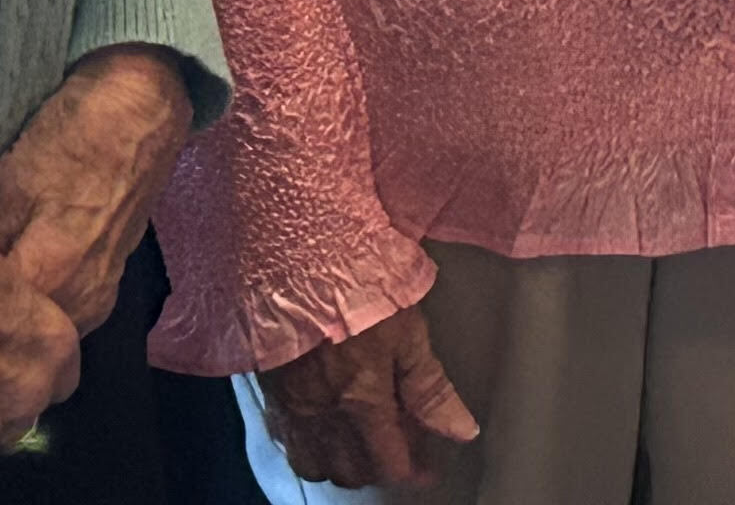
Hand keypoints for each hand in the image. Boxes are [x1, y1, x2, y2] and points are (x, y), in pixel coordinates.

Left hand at [0, 46, 194, 333]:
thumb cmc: (73, 138)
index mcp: (51, 279)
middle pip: (19, 340)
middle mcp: (83, 302)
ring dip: (12, 322)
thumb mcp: (8, 186)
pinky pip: (63, 313)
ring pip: (43, 330)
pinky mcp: (111, 283)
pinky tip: (12, 287)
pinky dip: (37, 308)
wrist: (142, 110)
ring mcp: (102, 297)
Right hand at [257, 306, 480, 490]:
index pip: (390, 464)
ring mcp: (293, 409)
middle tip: (401, 445)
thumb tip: (463, 432)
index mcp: (363, 404)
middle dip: (380, 468)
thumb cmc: (359, 287)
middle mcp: (324, 418)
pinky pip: (289, 444)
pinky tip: (324, 426)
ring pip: (318, 466)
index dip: (414, 472)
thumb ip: (431, 388)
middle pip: (353, 472)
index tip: (429, 467)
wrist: (295, 262)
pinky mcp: (271, 395)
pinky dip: (309, 448)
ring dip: (343, 463)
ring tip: (364, 439)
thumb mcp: (408, 331)